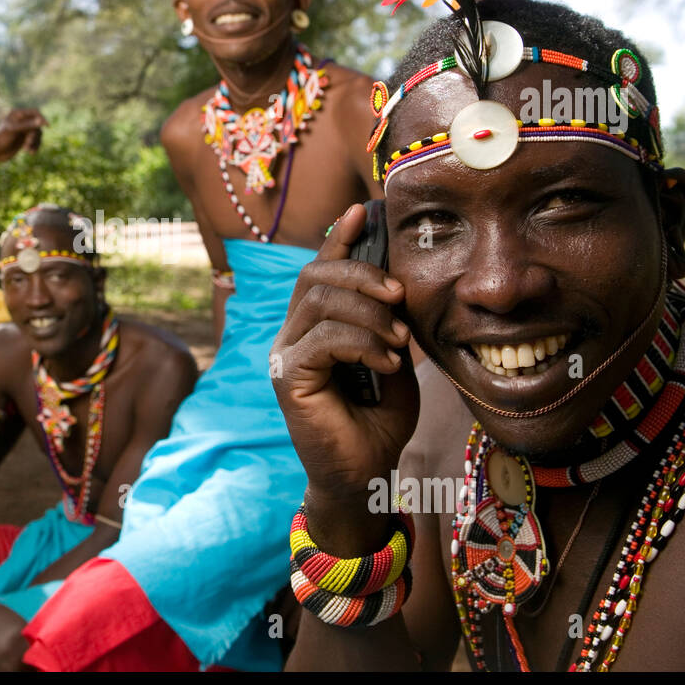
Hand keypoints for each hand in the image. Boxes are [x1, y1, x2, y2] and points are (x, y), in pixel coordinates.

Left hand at [0, 108, 46, 163]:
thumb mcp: (13, 130)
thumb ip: (27, 125)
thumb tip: (41, 121)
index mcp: (18, 114)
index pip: (35, 112)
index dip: (42, 118)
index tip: (47, 125)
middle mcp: (22, 121)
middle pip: (38, 125)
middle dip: (34, 135)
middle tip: (27, 143)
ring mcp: (23, 131)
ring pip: (38, 134)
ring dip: (35, 142)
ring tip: (27, 150)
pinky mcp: (24, 140)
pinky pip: (36, 142)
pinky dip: (35, 147)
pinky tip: (31, 153)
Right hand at [270, 203, 419, 552]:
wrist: (367, 474)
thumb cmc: (379, 420)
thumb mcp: (392, 357)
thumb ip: (387, 321)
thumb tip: (398, 281)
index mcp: (312, 327)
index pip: (318, 271)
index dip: (339, 240)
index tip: (363, 209)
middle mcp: (291, 335)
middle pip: (314, 277)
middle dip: (361, 274)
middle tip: (400, 294)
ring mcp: (285, 355)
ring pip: (319, 302)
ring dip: (369, 314)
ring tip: (400, 341)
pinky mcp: (288, 377)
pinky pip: (323, 338)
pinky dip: (362, 342)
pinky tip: (387, 362)